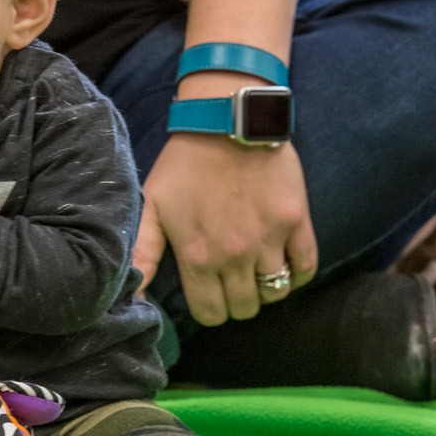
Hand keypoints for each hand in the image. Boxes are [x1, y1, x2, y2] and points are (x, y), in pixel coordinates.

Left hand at [134, 134, 317, 325]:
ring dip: (266, 287)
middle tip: (234, 279)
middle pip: (245, 308)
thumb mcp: (150, 208)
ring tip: (257, 269)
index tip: (211, 293)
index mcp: (197, 257)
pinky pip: (306, 267)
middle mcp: (234, 256)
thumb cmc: (184, 165)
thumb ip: (141, 255)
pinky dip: (298, 273)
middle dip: (238, 300)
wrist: (226, 121)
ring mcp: (268, 240)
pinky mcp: (296, 222)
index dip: (211, 309)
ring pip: (276, 292)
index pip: (211, 314)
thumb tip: (128, 298)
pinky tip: (285, 262)